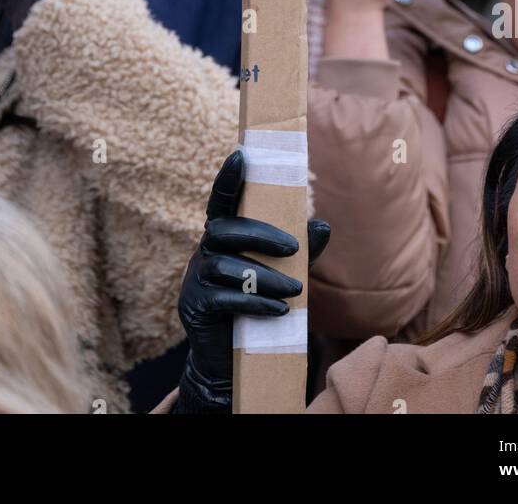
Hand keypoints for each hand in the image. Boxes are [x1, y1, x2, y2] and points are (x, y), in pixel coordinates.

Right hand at [174, 150, 329, 412]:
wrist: (231, 361)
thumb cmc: (258, 307)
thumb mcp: (283, 274)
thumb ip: (302, 251)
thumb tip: (323, 224)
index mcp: (223, 235)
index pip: (221, 200)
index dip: (227, 178)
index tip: (241, 155)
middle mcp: (203, 250)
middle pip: (226, 229)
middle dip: (262, 235)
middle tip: (295, 248)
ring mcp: (195, 278)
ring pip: (228, 266)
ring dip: (266, 277)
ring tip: (294, 290)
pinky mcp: (194, 306)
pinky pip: (224, 298)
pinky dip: (255, 303)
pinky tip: (279, 311)